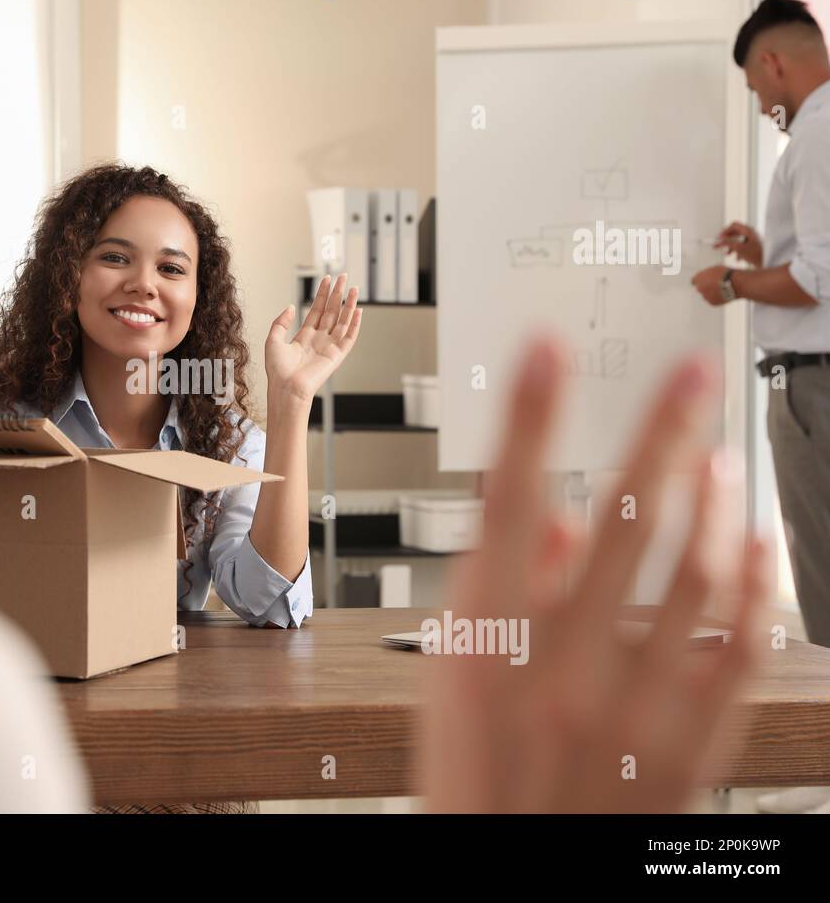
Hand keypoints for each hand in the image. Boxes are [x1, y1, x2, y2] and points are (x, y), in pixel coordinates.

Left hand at [265, 274, 361, 407]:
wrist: (286, 388)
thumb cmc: (278, 371)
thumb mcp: (273, 340)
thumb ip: (280, 322)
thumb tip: (290, 306)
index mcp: (304, 337)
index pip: (317, 310)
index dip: (322, 294)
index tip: (327, 279)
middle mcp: (319, 340)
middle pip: (331, 312)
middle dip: (337, 294)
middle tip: (343, 277)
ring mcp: (329, 347)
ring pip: (343, 321)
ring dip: (348, 305)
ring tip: (353, 288)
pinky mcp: (337, 355)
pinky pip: (349, 337)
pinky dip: (355, 325)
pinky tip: (358, 311)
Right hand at [422, 338, 768, 812]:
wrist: (514, 863)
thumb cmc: (473, 768)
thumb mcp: (452, 673)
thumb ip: (499, 590)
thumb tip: (557, 522)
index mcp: (492, 643)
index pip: (511, 505)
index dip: (530, 420)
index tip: (548, 353)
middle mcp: (564, 666)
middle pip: (622, 524)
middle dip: (655, 434)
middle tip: (685, 375)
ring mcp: (632, 703)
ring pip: (690, 576)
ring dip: (708, 500)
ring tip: (716, 448)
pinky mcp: (684, 739)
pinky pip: (735, 650)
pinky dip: (750, 586)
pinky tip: (753, 540)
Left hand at [691, 264, 731, 305]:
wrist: (734, 283)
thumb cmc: (726, 273)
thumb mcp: (715, 269)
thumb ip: (708, 274)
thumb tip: (707, 276)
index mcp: (698, 278)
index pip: (694, 281)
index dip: (699, 281)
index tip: (703, 281)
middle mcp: (699, 288)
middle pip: (700, 288)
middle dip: (706, 287)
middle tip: (715, 285)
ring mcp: (705, 296)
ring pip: (707, 295)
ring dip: (712, 293)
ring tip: (724, 288)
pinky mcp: (712, 303)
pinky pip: (713, 300)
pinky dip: (717, 298)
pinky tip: (725, 293)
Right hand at [713, 221, 761, 267]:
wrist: (767, 261)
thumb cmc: (756, 254)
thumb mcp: (738, 248)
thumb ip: (727, 243)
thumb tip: (719, 241)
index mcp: (748, 230)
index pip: (733, 225)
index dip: (725, 231)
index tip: (719, 238)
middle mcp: (750, 233)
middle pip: (735, 233)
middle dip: (727, 240)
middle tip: (720, 245)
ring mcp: (752, 239)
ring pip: (738, 240)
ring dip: (731, 247)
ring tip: (728, 254)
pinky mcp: (753, 246)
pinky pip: (742, 246)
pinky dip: (737, 251)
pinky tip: (738, 258)